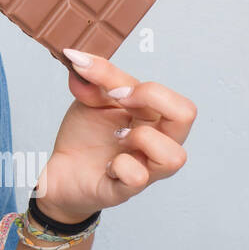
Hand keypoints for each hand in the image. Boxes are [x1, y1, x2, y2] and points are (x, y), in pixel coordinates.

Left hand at [31, 48, 196, 223]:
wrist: (61, 170)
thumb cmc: (86, 136)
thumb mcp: (90, 100)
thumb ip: (93, 79)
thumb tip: (81, 59)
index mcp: (154, 118)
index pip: (169, 95)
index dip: (139, 84)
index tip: (106, 88)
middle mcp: (158, 143)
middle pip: (186, 114)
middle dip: (152, 97)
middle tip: (119, 101)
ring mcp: (145, 169)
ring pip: (175, 156)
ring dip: (142, 138)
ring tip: (118, 138)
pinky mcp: (124, 190)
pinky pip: (137, 178)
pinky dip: (120, 166)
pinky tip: (107, 164)